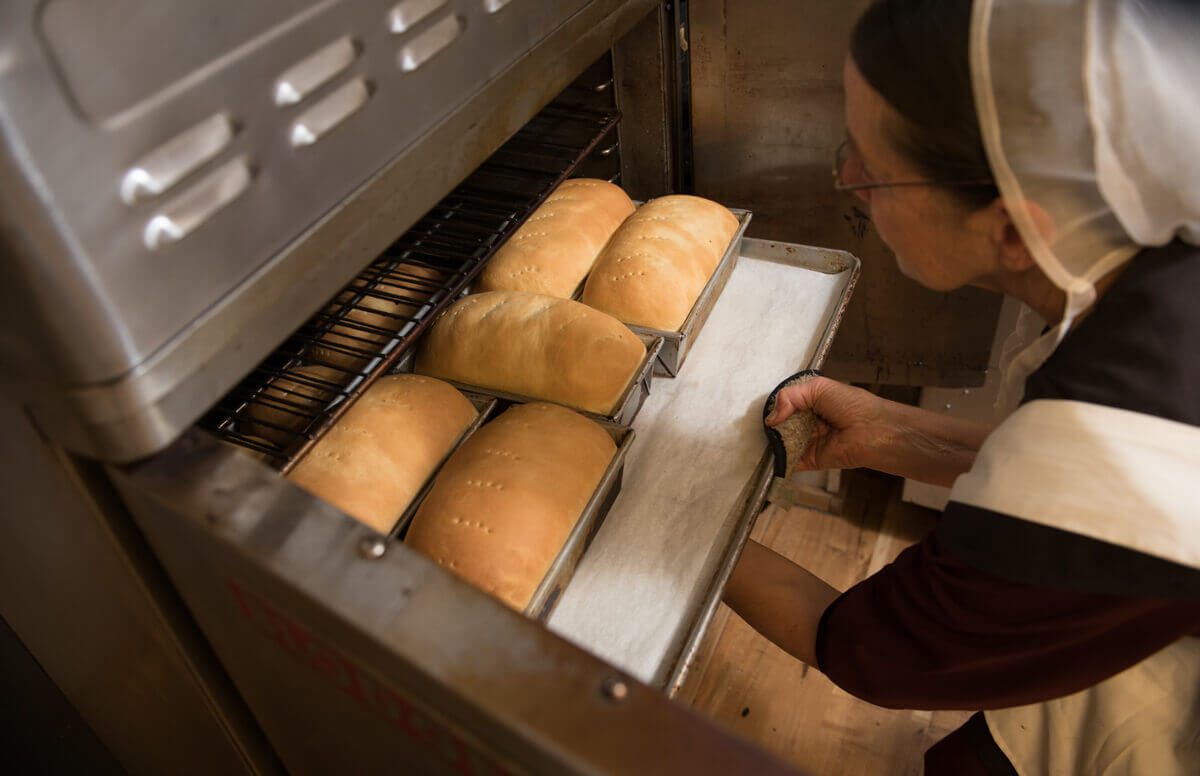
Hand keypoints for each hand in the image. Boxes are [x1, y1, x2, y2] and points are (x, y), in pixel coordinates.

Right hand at [764, 377, 892, 472]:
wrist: (872, 431)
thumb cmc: (854, 405)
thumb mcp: (818, 388)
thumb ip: (789, 396)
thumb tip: (771, 417)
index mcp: (813, 403)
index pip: (786, 404)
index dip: (775, 407)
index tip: (764, 409)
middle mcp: (810, 422)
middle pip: (782, 424)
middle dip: (772, 425)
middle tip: (763, 425)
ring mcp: (809, 442)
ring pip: (783, 443)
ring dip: (773, 442)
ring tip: (764, 438)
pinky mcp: (810, 460)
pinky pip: (789, 462)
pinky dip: (779, 461)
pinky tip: (769, 455)